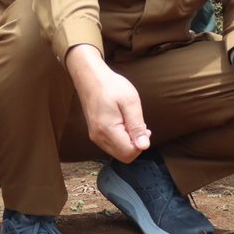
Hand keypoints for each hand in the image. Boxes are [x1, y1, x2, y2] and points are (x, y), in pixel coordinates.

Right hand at [65, 45, 150, 162]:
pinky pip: (112, 145)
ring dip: (128, 141)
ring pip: (118, 152)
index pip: (129, 153)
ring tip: (129, 121)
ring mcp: (95, 136)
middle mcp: (98, 137)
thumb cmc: (110, 86)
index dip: (141, 144)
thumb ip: (137, 126)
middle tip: (138, 125)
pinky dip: (121, 138)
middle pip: (123, 156)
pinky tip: (123, 123)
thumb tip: (144, 146)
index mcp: (107, 130)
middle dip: (135, 144)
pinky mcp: (95, 133)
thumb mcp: (130, 102)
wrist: (90, 77)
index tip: (144, 128)